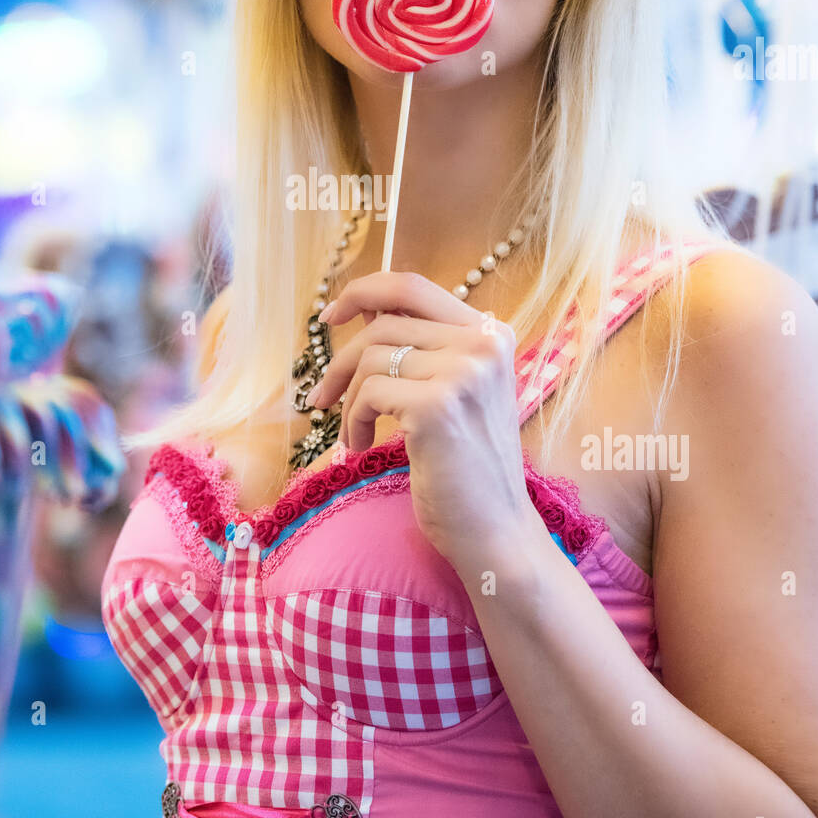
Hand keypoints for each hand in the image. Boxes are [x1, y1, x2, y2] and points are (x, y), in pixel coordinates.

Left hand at [310, 270, 543, 574]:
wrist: (497, 531)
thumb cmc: (469, 467)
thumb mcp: (456, 393)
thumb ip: (423, 349)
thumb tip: (363, 311)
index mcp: (492, 335)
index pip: (414, 287)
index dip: (365, 291)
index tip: (332, 314)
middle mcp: (484, 345)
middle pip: (383, 324)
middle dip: (341, 361)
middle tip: (319, 398)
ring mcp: (464, 373)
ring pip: (371, 359)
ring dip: (348, 400)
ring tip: (353, 434)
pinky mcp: (438, 406)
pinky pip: (368, 393)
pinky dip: (352, 421)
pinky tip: (360, 447)